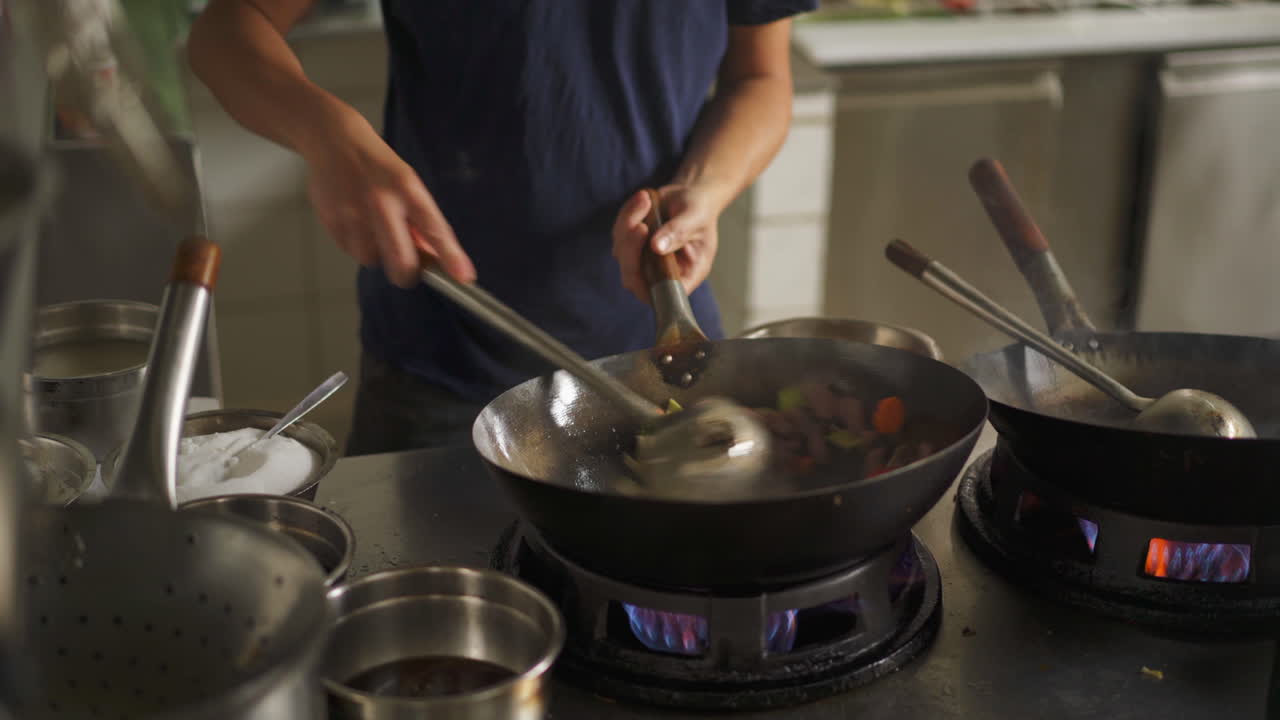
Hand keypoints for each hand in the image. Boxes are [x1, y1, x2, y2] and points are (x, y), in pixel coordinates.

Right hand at [302, 107, 474, 287]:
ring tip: (374, 226)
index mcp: (407, 189)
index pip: (435, 230)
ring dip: (379, 254)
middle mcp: (382, 203)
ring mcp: (354, 215)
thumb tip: (433, 259)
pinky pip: (353, 252)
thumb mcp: (408, 184)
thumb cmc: (377, 166)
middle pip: (402, 263)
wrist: (334, 142)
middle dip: (409, 273)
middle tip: (410, 266)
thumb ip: (421, 221)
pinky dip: (359, 245)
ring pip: (374, 261)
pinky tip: (357, 221)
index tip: (463, 276)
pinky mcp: (333, 224)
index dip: (450, 257)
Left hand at [612, 184, 720, 302]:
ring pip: (621, 253)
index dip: (650, 284)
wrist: (689, 195)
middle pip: (633, 277)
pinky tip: (643, 199)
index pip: (663, 295)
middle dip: (632, 249)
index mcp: (685, 275)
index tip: (652, 250)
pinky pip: (618, 234)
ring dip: (629, 224)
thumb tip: (657, 247)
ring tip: (646, 200)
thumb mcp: (695, 218)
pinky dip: (627, 214)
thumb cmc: (700, 210)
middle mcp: (661, 273)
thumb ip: (678, 233)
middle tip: (641, 224)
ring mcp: (642, 261)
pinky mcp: (630, 245)